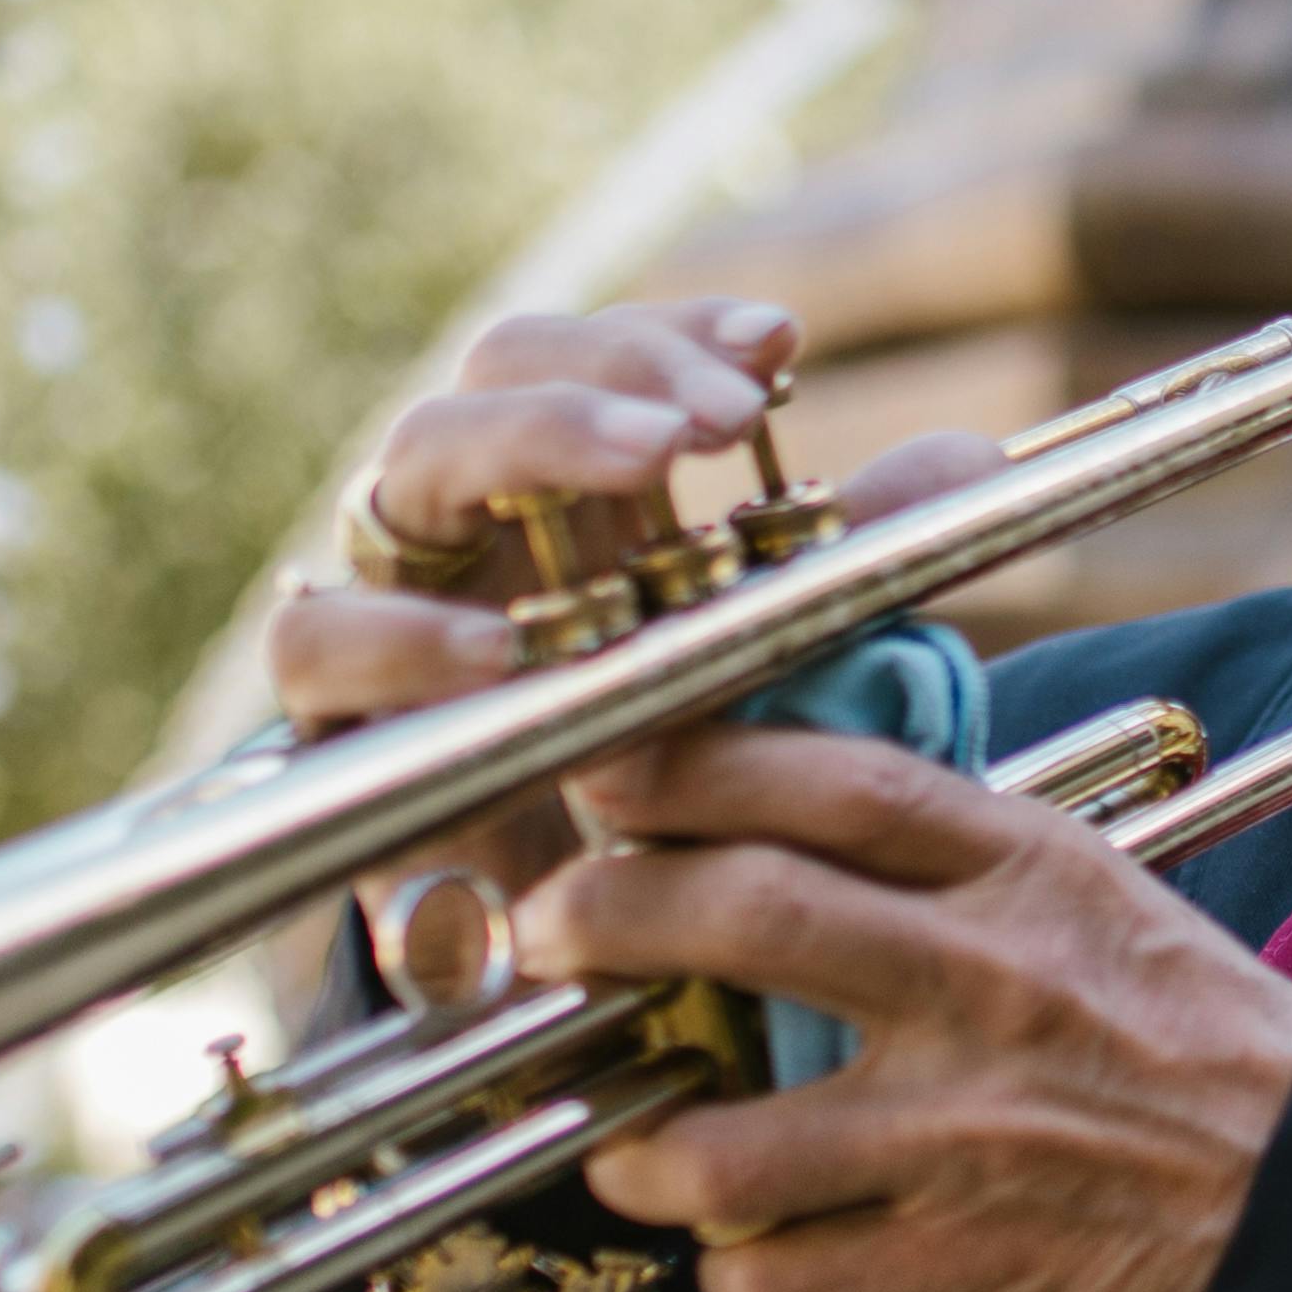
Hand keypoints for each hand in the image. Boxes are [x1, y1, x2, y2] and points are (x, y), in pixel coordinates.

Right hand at [266, 298, 985, 964]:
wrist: (560, 959)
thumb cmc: (662, 779)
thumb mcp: (772, 667)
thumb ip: (856, 559)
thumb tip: (968, 455)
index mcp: (572, 489)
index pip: (601, 354)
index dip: (676, 332)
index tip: (777, 344)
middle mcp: (475, 518)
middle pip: (499, 370)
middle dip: (614, 370)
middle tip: (715, 419)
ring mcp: (394, 598)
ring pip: (404, 469)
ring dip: (526, 447)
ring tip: (643, 464)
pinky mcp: (338, 712)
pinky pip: (323, 644)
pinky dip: (402, 634)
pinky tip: (501, 650)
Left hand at [511, 720, 1291, 1291]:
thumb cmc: (1209, 1051)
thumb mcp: (1100, 902)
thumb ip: (953, 860)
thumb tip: (784, 814)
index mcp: (1026, 867)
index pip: (823, 776)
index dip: (679, 760)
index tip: (595, 765)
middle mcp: (989, 979)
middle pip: (743, 912)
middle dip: (602, 915)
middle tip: (550, 931)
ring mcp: (972, 1126)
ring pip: (725, 1137)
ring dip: (640, 1150)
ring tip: (628, 1152)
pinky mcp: (968, 1258)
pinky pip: (785, 1278)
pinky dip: (741, 1281)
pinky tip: (753, 1264)